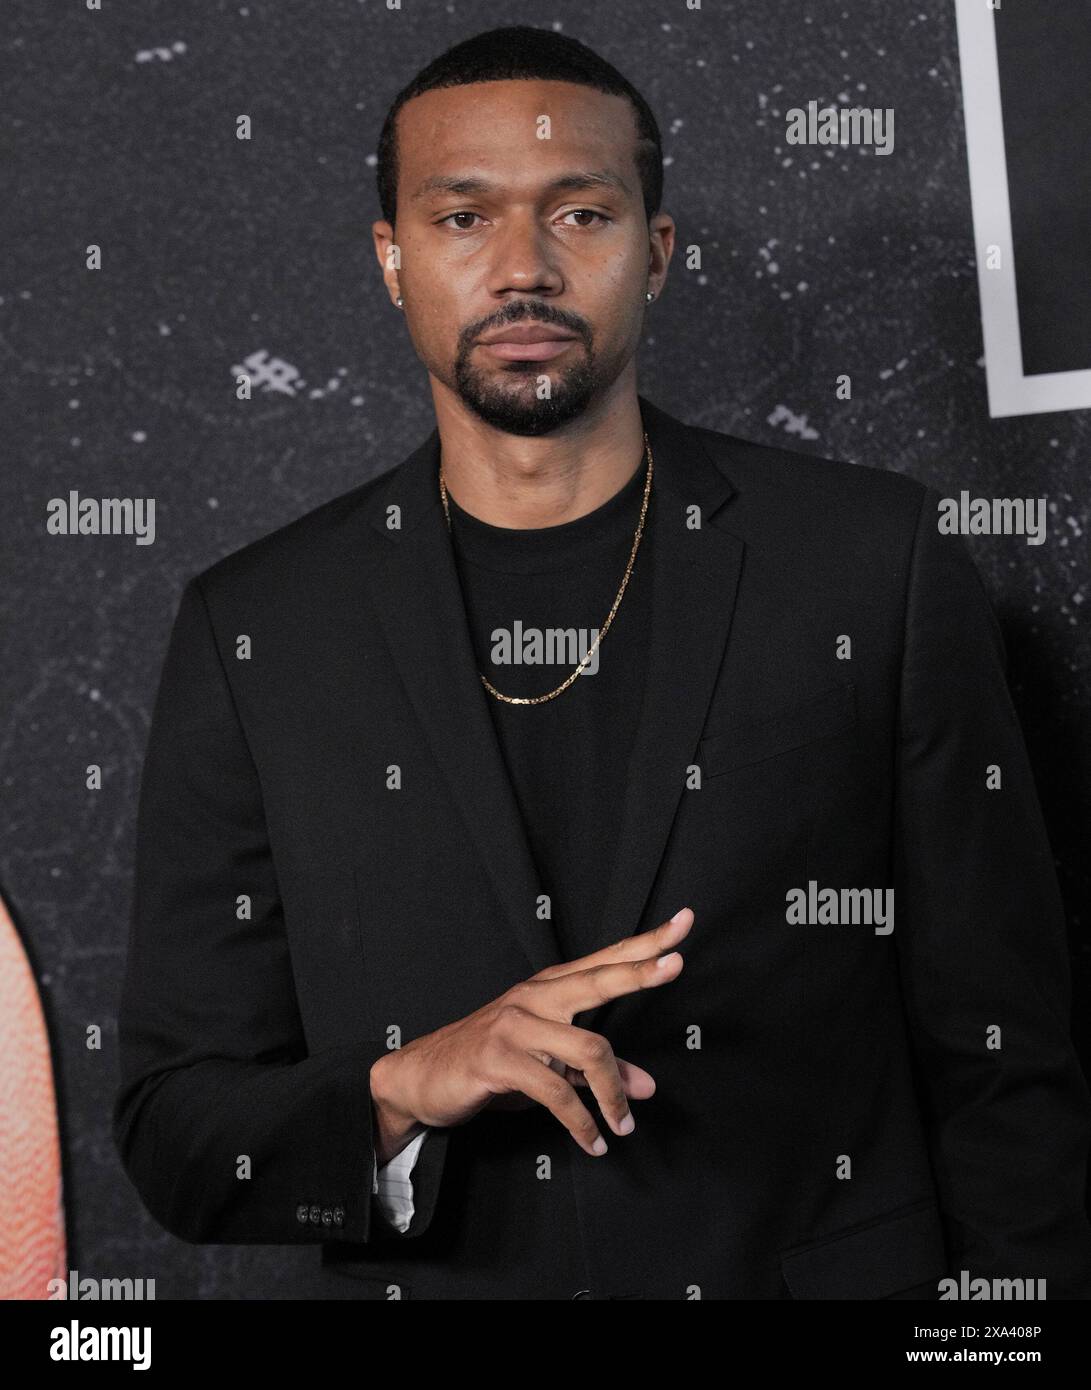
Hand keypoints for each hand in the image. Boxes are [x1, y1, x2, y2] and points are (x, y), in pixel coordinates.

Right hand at [369, 908, 692, 1160]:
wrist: (422, 1077)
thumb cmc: (492, 1063)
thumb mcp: (551, 1064)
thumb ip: (599, 1069)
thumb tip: (646, 1087)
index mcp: (549, 988)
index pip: (606, 960)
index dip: (645, 943)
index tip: (683, 923)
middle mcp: (535, 997)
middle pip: (598, 980)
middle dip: (639, 972)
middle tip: (678, 964)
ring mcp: (516, 1025)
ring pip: (586, 1049)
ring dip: (612, 1094)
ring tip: (624, 1126)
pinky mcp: (499, 1059)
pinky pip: (556, 1092)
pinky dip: (581, 1121)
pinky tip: (593, 1140)